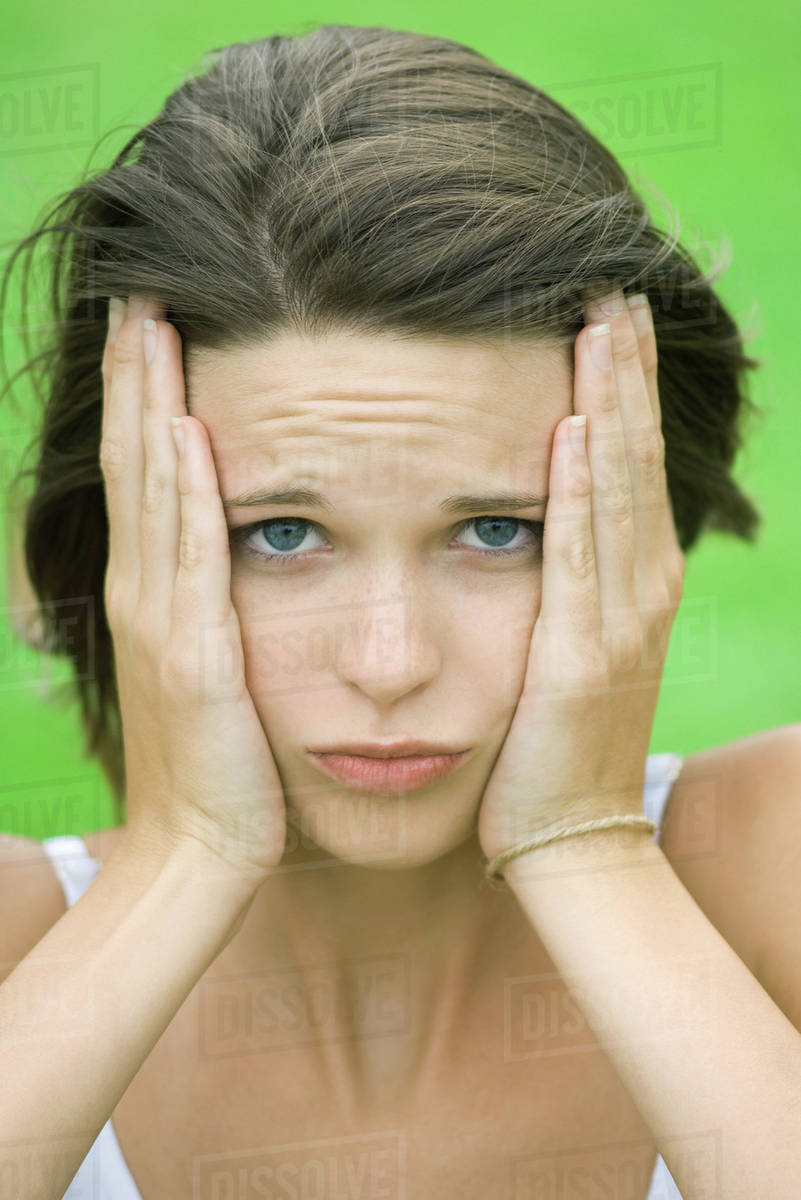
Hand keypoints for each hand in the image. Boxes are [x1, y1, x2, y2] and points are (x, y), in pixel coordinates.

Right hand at [100, 294, 286, 886]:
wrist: (200, 849)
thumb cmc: (217, 765)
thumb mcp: (208, 671)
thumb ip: (208, 609)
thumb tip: (229, 557)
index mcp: (154, 592)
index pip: (144, 471)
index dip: (141, 396)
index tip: (151, 325)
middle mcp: (144, 590)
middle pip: (134, 459)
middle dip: (135, 374)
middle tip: (140, 292)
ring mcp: (159, 617)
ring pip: (150, 489)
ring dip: (148, 403)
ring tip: (151, 324)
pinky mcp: (192, 651)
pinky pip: (185, 552)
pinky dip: (179, 486)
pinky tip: (183, 427)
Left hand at [477, 287, 684, 874]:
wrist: (571, 836)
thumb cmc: (555, 742)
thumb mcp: (570, 646)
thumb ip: (568, 581)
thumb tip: (542, 518)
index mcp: (635, 577)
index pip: (629, 460)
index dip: (624, 385)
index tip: (609, 313)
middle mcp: (642, 584)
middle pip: (635, 454)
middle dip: (625, 368)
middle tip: (613, 284)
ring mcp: (621, 616)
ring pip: (617, 486)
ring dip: (611, 400)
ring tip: (600, 321)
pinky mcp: (581, 652)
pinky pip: (582, 551)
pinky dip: (580, 486)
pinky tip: (571, 425)